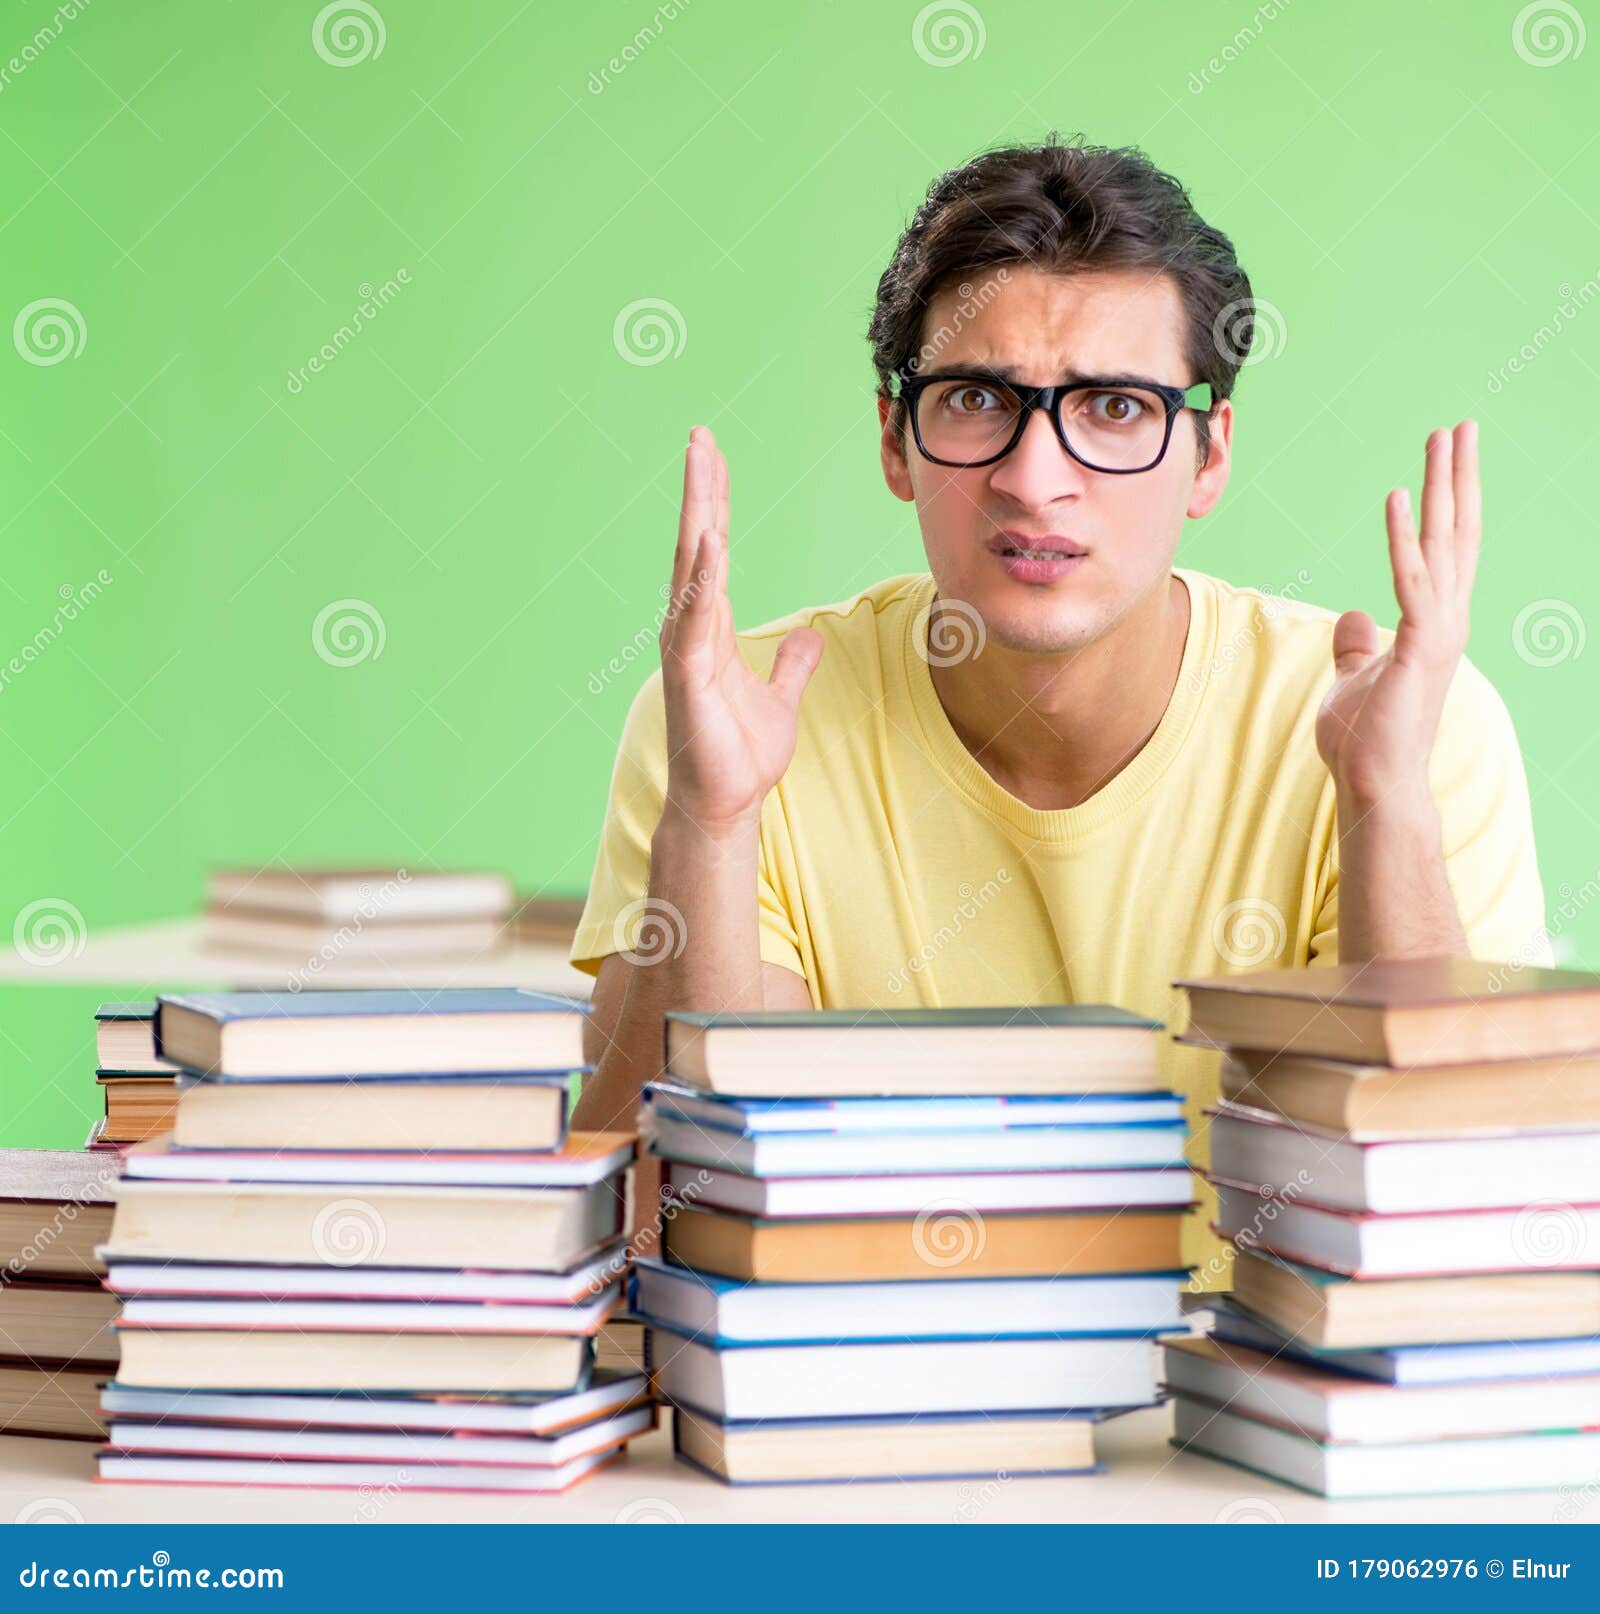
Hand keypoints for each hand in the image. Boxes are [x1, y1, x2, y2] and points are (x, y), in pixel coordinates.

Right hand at [658, 425, 822, 834]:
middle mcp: (692, 628)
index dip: (716, 502)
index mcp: (712, 626)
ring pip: (692, 569)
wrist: (724, 803)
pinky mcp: (689, 676)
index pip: (715, 550)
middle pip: (698, 544)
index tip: (714, 454)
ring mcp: (686, 649)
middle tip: (700, 435)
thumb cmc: (742, 754)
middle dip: (701, 488)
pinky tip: (709, 542)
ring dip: (698, 515)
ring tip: (701, 466)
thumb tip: (810, 637)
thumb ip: (793, 664)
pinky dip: (702, 579)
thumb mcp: (781, 699)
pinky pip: (697, 618)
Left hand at [1315, 420, 1480, 811]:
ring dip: (1441, 488)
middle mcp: (1447, 620)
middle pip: (1457, 533)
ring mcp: (1439, 632)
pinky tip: (1395, 497)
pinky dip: (1402, 538)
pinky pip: (1411, 580)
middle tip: (1461, 426)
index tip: (1449, 456)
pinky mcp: (1417, 646)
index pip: (1448, 548)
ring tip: (1440, 439)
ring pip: (1444, 544)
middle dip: (1458, 477)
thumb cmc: (1365, 738)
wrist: (1374, 783)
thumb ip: (1357, 644)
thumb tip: (1353, 616)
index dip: (1449, 501)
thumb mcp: (1356, 676)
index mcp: (1436, 623)